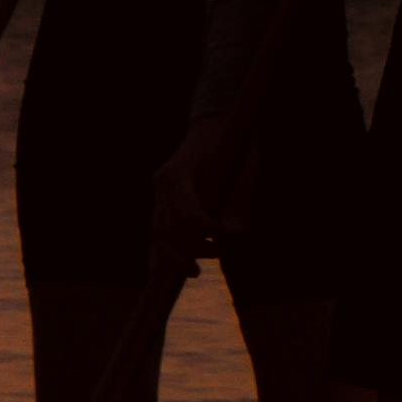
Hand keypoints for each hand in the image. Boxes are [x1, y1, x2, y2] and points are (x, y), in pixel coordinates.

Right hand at [151, 116, 243, 265]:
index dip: (201, 229)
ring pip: (157, 233)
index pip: (185, 211)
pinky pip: (157, 232)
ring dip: (172, 257)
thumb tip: (232, 235)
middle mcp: (163, 184)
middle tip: (199, 269)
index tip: (220, 236)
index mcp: (179, 173)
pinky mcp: (162, 202)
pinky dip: (158, 253)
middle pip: (164, 228)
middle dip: (182, 253)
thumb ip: (239, 203)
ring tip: (192, 271)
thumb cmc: (233, 147)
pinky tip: (157, 274)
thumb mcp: (244, 170)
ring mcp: (159, 193)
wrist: (215, 126)